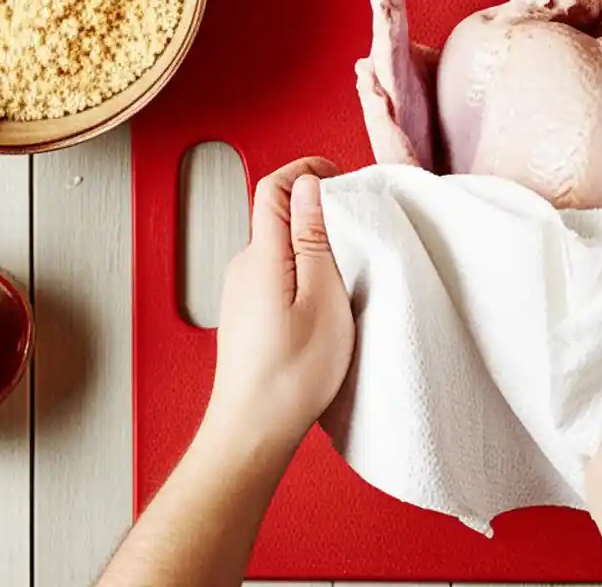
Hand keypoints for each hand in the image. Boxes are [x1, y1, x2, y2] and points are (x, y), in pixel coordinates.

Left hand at [206, 156, 353, 448]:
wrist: (253, 430)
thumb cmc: (294, 373)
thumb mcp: (323, 298)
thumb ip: (315, 238)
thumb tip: (309, 185)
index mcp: (262, 256)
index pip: (273, 187)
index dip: (306, 170)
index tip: (342, 177)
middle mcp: (244, 266)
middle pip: (278, 214)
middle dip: (319, 210)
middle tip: (359, 232)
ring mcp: (242, 291)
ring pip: (281, 246)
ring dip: (315, 246)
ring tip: (349, 274)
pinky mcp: (249, 312)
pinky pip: (279, 273)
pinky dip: (307, 273)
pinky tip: (328, 303)